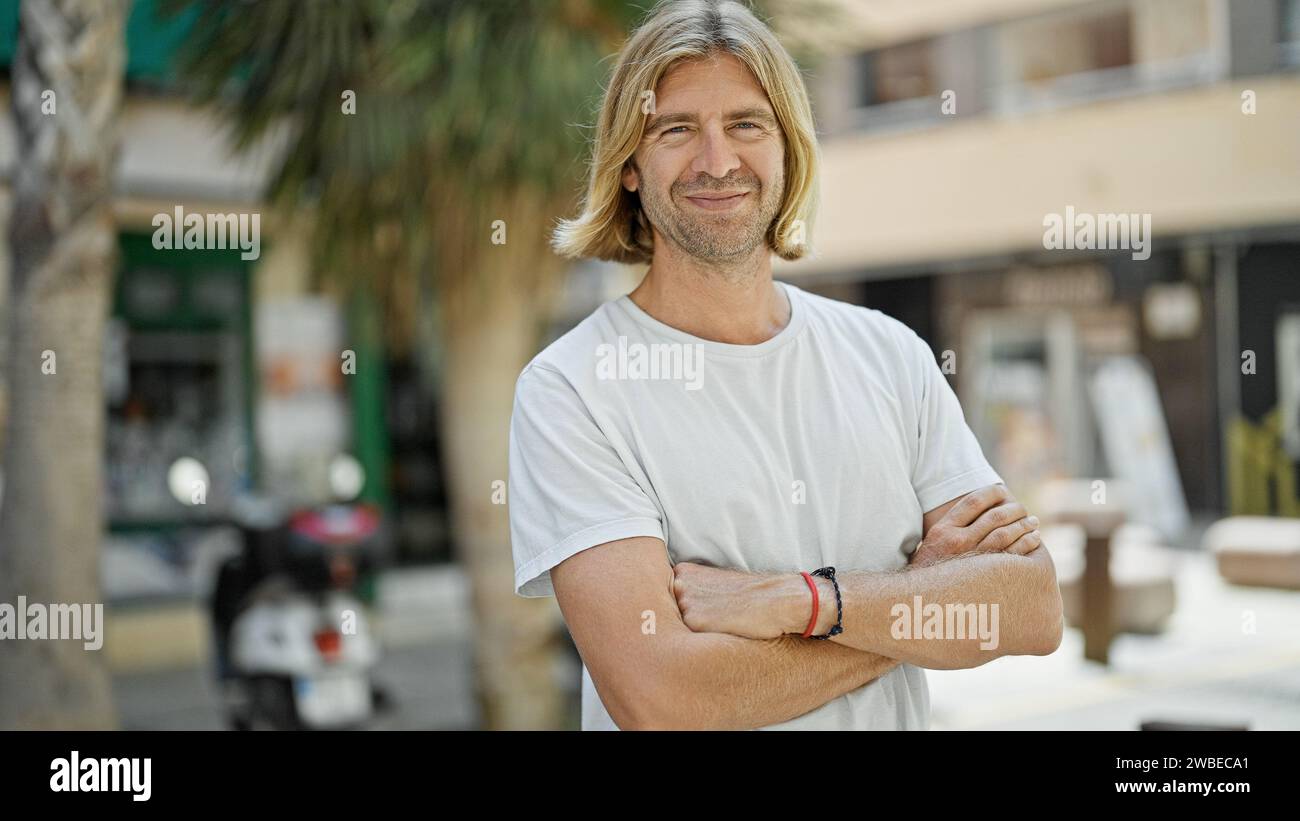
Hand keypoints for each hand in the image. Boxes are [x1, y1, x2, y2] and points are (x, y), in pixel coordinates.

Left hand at [672, 562, 814, 638]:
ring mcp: (685, 603)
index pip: (668, 603)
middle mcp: (679, 585)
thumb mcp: (714, 583)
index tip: (709, 608)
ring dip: (695, 635)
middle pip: (670, 618)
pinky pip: (690, 643)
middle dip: (688, 623)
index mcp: (683, 572)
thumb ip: (691, 592)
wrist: (776, 599)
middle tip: (717, 617)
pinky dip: (704, 644)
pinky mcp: (695, 622)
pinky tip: (723, 633)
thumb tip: (673, 610)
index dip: (689, 611)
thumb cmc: (747, 595)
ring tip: (722, 624)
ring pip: (679, 632)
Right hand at [911, 484, 1040, 567]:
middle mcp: (958, 541)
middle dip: (1014, 509)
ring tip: (1033, 521)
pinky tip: (1034, 538)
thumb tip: (977, 506)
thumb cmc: (929, 568)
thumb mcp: (932, 541)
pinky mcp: (986, 577)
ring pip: (1006, 534)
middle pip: (994, 516)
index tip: (1002, 491)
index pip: (974, 500)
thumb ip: (952, 524)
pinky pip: (1013, 555)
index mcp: (944, 529)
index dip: (992, 492)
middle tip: (1023, 508)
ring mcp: (973, 560)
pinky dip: (1027, 543)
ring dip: (1024, 525)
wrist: (922, 600)